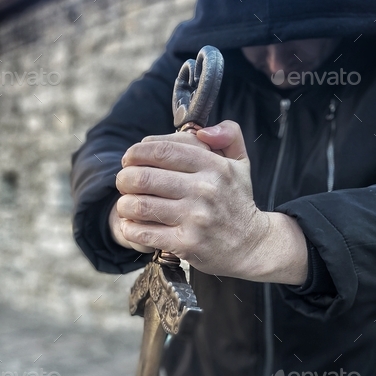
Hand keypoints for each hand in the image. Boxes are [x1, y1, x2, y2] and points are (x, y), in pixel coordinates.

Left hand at [114, 121, 307, 283]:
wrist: (252, 246)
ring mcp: (194, 218)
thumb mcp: (240, 162)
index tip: (129, 158)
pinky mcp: (186, 243)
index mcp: (214, 166)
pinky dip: (130, 228)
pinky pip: (144, 233)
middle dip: (125, 178)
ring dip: (124, 204)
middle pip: (144, 177)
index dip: (137, 152)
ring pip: (140, 206)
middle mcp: (204, 190)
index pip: (163, 151)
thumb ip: (228, 134)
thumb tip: (202, 130)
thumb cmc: (238, 202)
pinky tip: (131, 224)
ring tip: (126, 204)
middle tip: (123, 182)